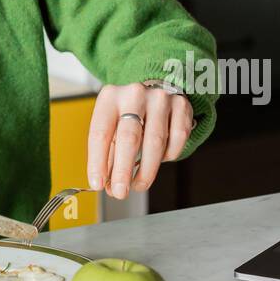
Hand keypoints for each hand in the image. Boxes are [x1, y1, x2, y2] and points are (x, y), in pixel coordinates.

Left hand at [87, 83, 195, 198]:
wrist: (155, 88)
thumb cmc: (128, 112)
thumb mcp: (111, 125)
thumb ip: (108, 153)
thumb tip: (106, 184)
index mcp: (110, 97)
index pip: (101, 132)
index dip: (98, 161)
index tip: (97, 183)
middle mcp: (135, 93)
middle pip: (129, 138)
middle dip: (123, 170)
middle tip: (120, 192)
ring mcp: (160, 98)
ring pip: (155, 142)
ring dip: (146, 171)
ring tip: (138, 185)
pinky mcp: (182, 105)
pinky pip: (177, 139)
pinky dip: (168, 156)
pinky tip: (159, 159)